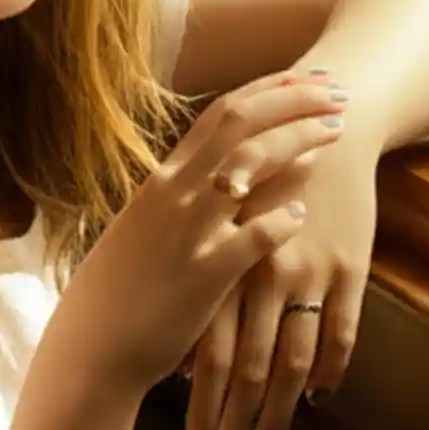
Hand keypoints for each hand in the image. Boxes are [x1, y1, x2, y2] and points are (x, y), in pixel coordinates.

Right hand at [45, 69, 347, 395]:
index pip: (221, 114)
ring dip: (299, 139)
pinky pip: (255, 235)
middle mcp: (175, 194)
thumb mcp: (145, 230)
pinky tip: (305, 214)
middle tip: (337, 92)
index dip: (270, 90)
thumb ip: (181, 201)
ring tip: (336, 132)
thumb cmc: (119, 294)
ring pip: (250, 163)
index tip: (308, 80)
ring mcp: (189, 231)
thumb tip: (227, 178)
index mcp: (162, 180)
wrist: (90, 350)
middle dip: (294, 99)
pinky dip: (284, 218)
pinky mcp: (204, 276)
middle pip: (241, 122)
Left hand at [184, 125, 378, 429]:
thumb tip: (182, 345)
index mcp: (221, 255)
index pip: (208, 347)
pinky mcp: (349, 268)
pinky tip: (317, 396)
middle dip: (236, 413)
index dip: (203, 396)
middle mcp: (262, 269)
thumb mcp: (219, 215)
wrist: (325, 124)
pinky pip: (342, 335)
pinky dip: (330, 373)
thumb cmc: (259, 176)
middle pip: (248, 363)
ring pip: (294, 360)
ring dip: (279, 408)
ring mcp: (309, 271)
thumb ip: (201, 278)